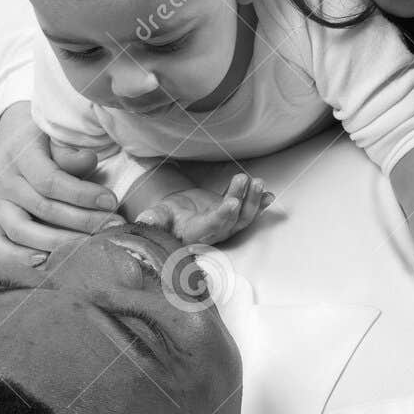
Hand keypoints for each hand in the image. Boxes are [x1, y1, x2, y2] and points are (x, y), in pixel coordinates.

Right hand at [0, 102, 125, 262]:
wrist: (12, 143)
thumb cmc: (44, 144)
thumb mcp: (57, 138)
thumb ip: (70, 153)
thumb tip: (88, 161)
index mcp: (20, 156)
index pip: (50, 180)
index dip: (82, 194)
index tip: (111, 202)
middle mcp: (2, 181)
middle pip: (42, 208)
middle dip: (82, 221)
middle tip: (112, 227)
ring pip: (21, 230)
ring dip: (57, 242)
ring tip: (87, 247)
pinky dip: (17, 257)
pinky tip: (45, 262)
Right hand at [136, 174, 273, 245]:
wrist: (176, 217)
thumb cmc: (165, 217)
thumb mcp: (157, 216)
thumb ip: (153, 219)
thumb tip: (145, 222)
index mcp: (195, 234)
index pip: (212, 226)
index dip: (222, 215)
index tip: (232, 202)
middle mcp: (214, 234)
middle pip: (232, 219)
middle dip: (241, 199)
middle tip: (244, 178)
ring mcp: (226, 227)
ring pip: (244, 217)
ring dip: (253, 200)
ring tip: (258, 181)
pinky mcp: (233, 217)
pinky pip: (249, 212)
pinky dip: (259, 203)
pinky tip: (269, 194)